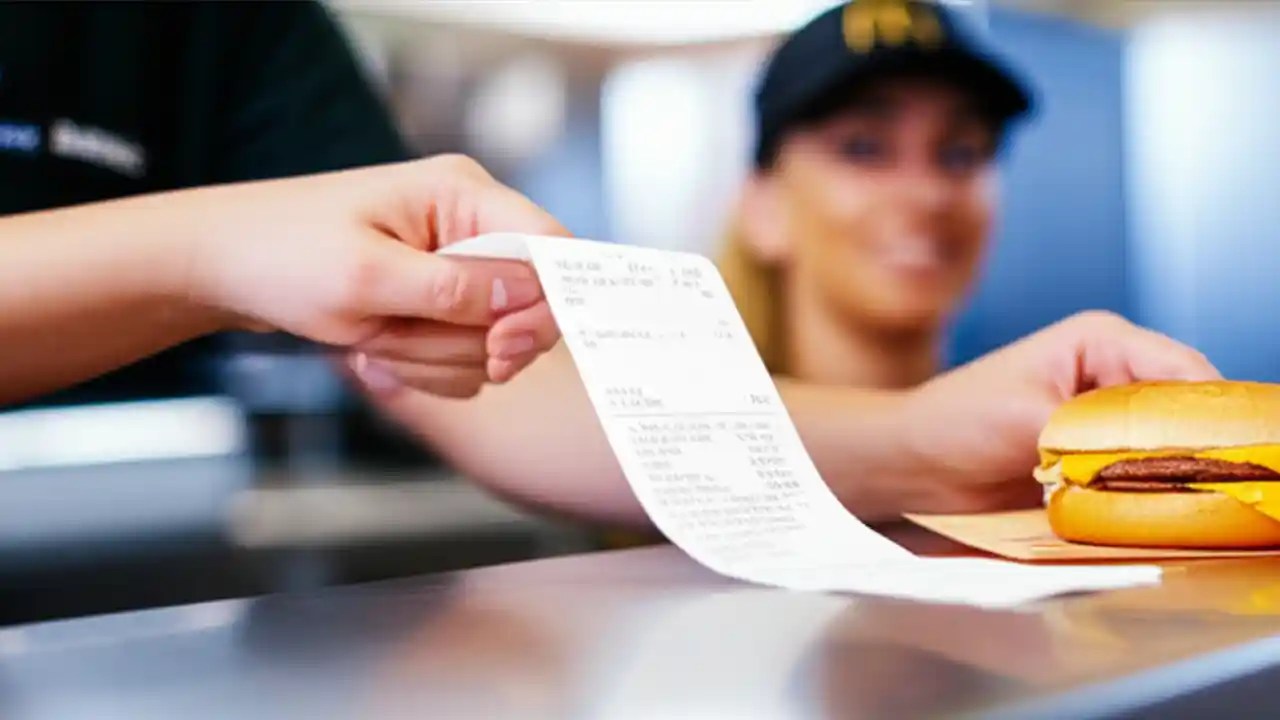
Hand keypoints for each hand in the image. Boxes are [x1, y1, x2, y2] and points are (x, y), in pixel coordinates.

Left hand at [186, 155, 563, 397]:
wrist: (222, 268)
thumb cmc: (280, 254)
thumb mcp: (366, 277)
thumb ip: (453, 289)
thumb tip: (528, 295)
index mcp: (462, 194)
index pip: (552, 247)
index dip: (545, 305)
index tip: (502, 349)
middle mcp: (469, 224)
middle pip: (527, 306)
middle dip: (470, 341)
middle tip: (405, 341)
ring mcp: (454, 266)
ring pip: (493, 342)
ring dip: (435, 357)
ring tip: (371, 336)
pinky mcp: (437, 302)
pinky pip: (465, 358)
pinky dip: (425, 368)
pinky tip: (375, 349)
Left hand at [896, 311, 1219, 513]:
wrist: (912, 463)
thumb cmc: (954, 421)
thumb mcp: (1029, 421)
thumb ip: (1095, 437)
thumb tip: (1152, 461)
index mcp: (1103, 340)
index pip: (1184, 370)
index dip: (1212, 413)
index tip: (1226, 454)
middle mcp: (1114, 374)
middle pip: (1185, 413)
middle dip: (1194, 451)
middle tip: (1200, 490)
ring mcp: (1108, 420)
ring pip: (1167, 450)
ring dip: (1167, 479)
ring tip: (1166, 506)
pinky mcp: (1096, 460)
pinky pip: (1139, 479)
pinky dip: (1142, 499)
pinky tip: (1140, 519)